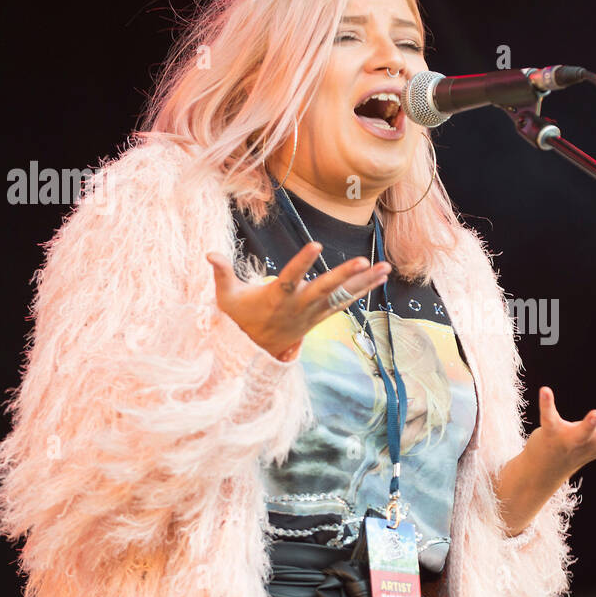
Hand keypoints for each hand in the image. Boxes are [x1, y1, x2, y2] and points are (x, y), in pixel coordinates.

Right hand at [207, 243, 389, 360]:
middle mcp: (299, 306)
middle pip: (324, 289)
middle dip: (344, 275)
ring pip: (342, 296)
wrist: (255, 352)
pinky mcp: (321, 316)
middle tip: (363, 260)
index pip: (290, 278)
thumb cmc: (240, 318)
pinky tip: (380, 277)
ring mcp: (313, 312)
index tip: (315, 245)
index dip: (302, 263)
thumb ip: (221, 274)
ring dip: (365, 282)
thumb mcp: (227, 298)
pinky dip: (363, 289)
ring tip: (385, 267)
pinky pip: (345, 301)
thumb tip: (210, 253)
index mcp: (277, 298)